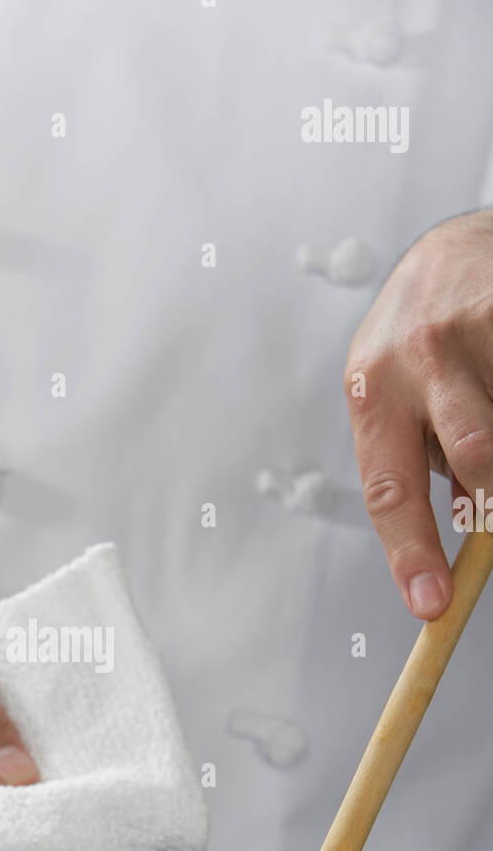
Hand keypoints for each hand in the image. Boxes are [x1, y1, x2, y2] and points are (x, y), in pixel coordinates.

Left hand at [345, 209, 492, 617]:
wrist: (454, 245)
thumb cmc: (426, 346)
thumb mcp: (400, 398)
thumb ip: (424, 459)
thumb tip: (471, 525)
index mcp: (369, 393)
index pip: (388, 490)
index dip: (411, 554)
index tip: (432, 605)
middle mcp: (413, 357)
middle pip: (475, 452)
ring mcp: (472, 325)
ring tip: (484, 407)